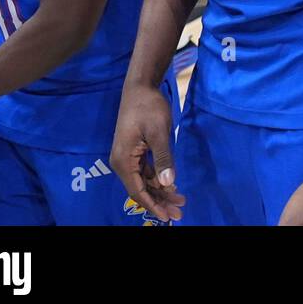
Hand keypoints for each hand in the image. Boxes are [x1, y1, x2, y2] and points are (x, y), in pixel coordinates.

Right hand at [110, 83, 183, 222]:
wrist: (140, 86)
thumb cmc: (148, 107)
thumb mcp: (158, 131)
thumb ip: (163, 157)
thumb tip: (168, 183)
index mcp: (124, 160)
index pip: (137, 191)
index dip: (153, 205)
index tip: (168, 217)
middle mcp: (122, 162)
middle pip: (141, 189)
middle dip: (160, 201)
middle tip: (179, 213)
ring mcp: (128, 157)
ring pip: (144, 181)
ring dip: (161, 191)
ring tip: (180, 202)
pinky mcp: (135, 151)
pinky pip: (145, 171)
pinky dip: (158, 179)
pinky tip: (172, 185)